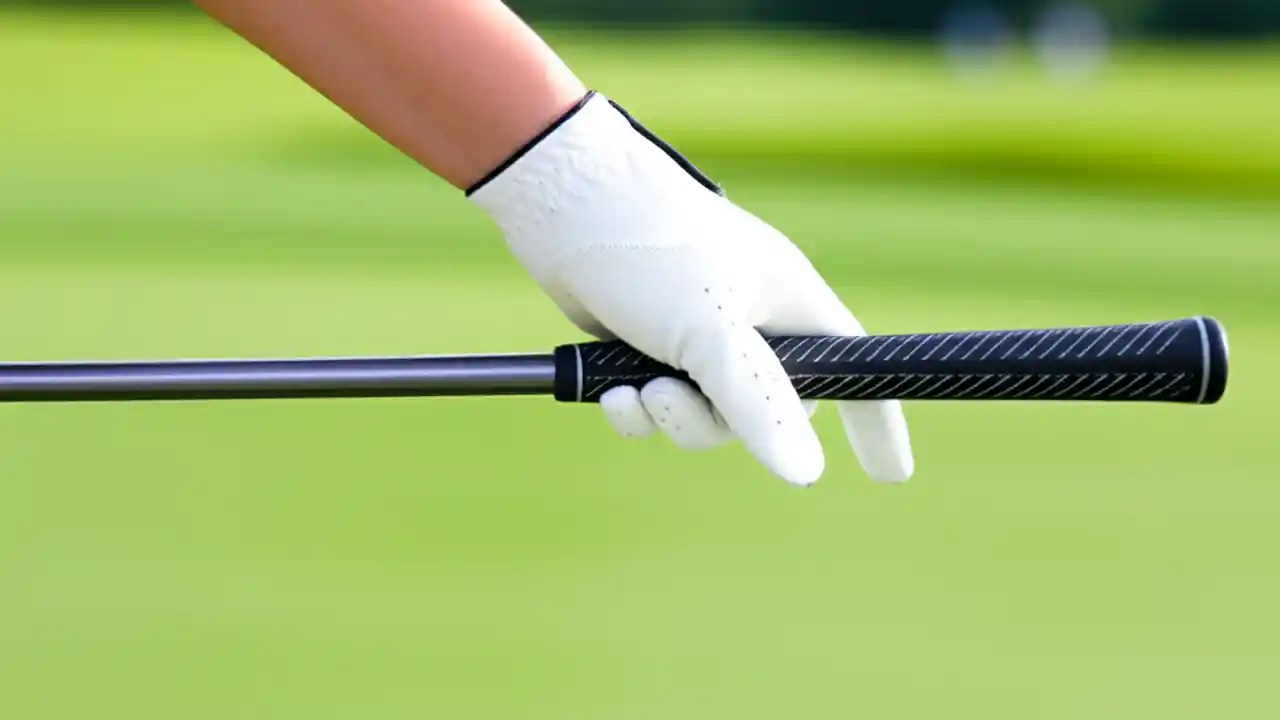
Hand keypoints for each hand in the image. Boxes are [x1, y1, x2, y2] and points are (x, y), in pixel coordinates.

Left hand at [471, 93, 912, 485]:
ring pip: (702, 415)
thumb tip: (805, 475)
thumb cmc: (654, 250)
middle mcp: (750, 319)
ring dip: (666, 417)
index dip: (876, 423)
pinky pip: (656, 403)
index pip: (852, 368)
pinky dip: (633, 409)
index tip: (890, 476)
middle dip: (714, 424)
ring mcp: (696, 331)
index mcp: (790, 304)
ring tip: (634, 391)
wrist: (563, 204)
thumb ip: (757, 405)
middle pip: (763, 413)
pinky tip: (607, 395)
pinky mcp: (646, 341)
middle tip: (671, 397)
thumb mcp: (710, 332)